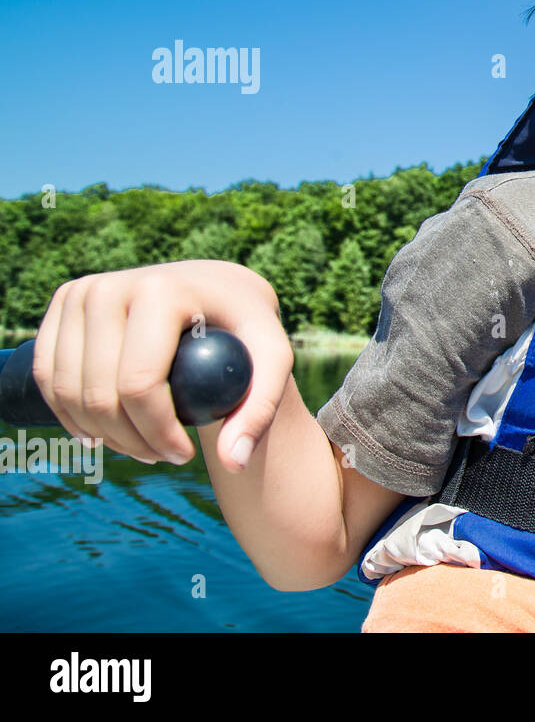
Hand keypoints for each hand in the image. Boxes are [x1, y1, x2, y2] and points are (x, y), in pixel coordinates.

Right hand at [30, 259, 292, 471]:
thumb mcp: (271, 359)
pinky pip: (48, 376)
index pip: (139, 383)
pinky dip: (69, 415)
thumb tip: (234, 462)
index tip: (184, 454)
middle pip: (100, 392)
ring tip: (141, 446)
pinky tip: (100, 433)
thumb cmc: (247, 327)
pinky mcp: (64, 303)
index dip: (156, 432)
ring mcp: (82, 292)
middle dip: (130, 441)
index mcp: (161, 291)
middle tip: (164, 456)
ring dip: (100, 435)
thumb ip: (261, 410)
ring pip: (67, 391)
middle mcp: (112, 287)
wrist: (218, 289)